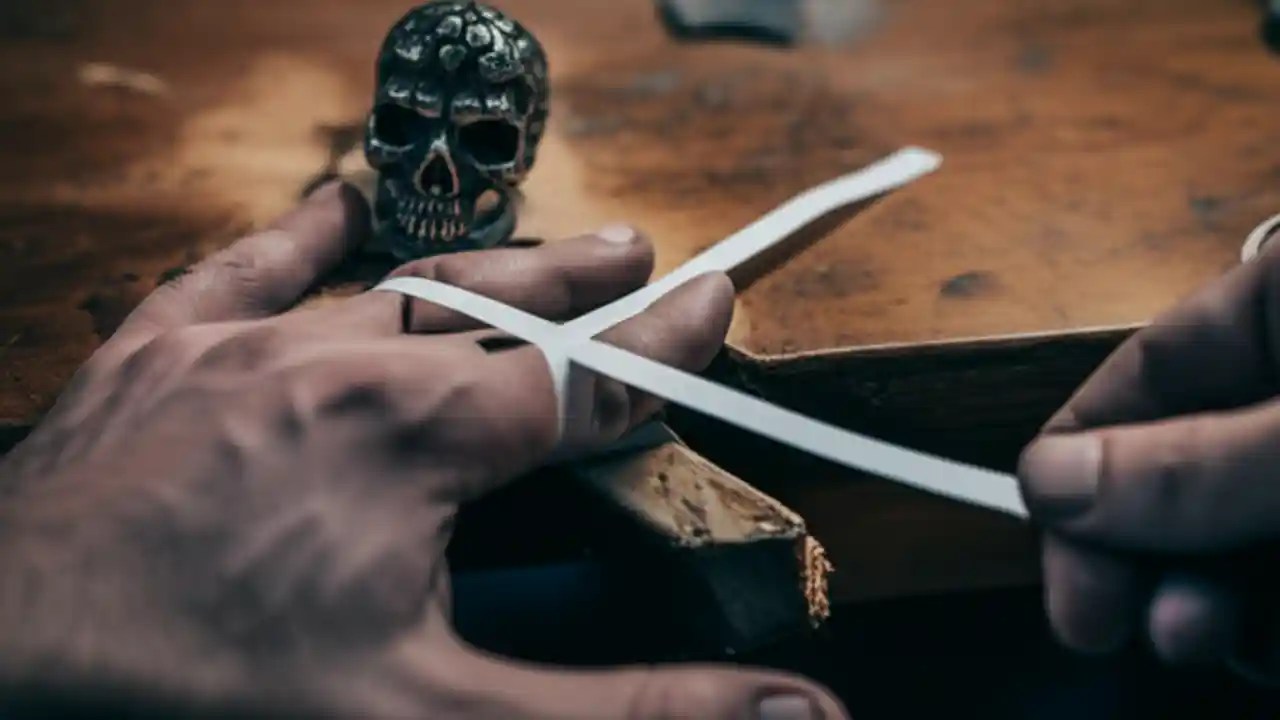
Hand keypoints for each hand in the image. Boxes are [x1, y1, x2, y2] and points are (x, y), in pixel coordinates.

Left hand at [0, 184, 846, 719]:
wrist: (3, 656)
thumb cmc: (205, 688)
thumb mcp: (438, 718)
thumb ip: (618, 708)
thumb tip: (782, 711)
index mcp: (419, 438)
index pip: (583, 381)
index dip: (664, 346)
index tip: (716, 301)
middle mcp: (340, 366)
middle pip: (498, 308)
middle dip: (581, 283)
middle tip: (638, 252)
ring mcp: (244, 348)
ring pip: (395, 282)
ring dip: (482, 264)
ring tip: (544, 243)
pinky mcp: (160, 353)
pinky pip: (240, 267)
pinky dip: (298, 233)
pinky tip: (337, 204)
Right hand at [1019, 236, 1279, 681]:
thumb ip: (1200, 462)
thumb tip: (1047, 483)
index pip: (1154, 367)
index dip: (1084, 452)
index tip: (1047, 537)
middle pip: (1195, 458)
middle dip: (1148, 546)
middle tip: (1111, 629)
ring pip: (1249, 525)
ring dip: (1215, 595)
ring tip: (1213, 645)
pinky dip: (1277, 611)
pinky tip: (1270, 646)